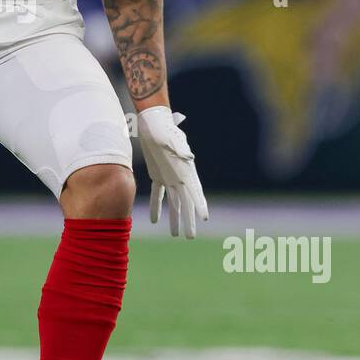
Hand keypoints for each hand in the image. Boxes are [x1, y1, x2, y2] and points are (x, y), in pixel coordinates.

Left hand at [137, 106, 207, 237]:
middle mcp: (180, 177)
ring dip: (174, 218)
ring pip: (173, 203)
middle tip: (190, 236)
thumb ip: (179, 148)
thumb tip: (188, 157)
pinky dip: (156, 207)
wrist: (154, 122)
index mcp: (186, 170)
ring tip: (175, 235)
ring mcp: (169, 177)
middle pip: (185, 202)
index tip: (205, 218)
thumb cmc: (165, 129)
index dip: (200, 204)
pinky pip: (157, 194)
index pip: (195, 190)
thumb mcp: (172, 138)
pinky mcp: (157, 175)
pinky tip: (154, 220)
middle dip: (188, 220)